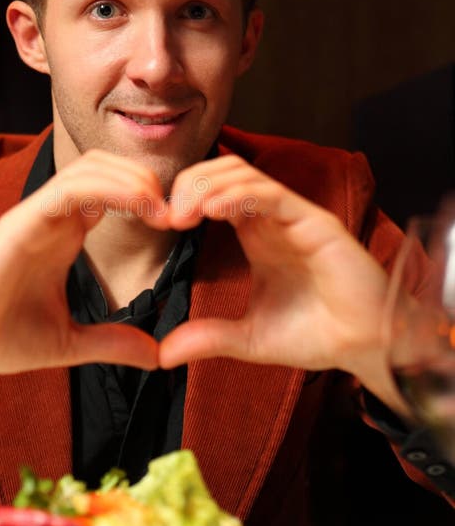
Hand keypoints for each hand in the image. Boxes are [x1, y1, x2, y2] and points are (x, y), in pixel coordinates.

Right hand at [0, 150, 165, 395]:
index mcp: (64, 233)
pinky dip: (109, 188)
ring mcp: (35, 215)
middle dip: (147, 178)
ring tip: (162, 208)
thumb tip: (156, 355)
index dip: (148, 195)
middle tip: (177, 212)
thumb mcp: (69, 343)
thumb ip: (112, 343)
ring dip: (133, 178)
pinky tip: (140, 207)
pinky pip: (68, 188)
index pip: (111, 188)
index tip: (178, 224)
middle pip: (106, 166)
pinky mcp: (20, 222)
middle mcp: (52, 216)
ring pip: (90, 167)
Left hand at [158, 155, 405, 411]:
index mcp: (256, 233)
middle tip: (169, 216)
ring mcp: (293, 216)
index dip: (183, 197)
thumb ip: (209, 338)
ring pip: (243, 173)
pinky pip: (272, 195)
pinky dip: (238, 195)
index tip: (162, 224)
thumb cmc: (317, 335)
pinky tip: (212, 211)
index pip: (213, 191)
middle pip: (223, 171)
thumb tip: (163, 354)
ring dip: (207, 185)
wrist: (364, 346)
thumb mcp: (249, 339)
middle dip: (189, 183)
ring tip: (184, 214)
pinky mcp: (315, 222)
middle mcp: (272, 217)